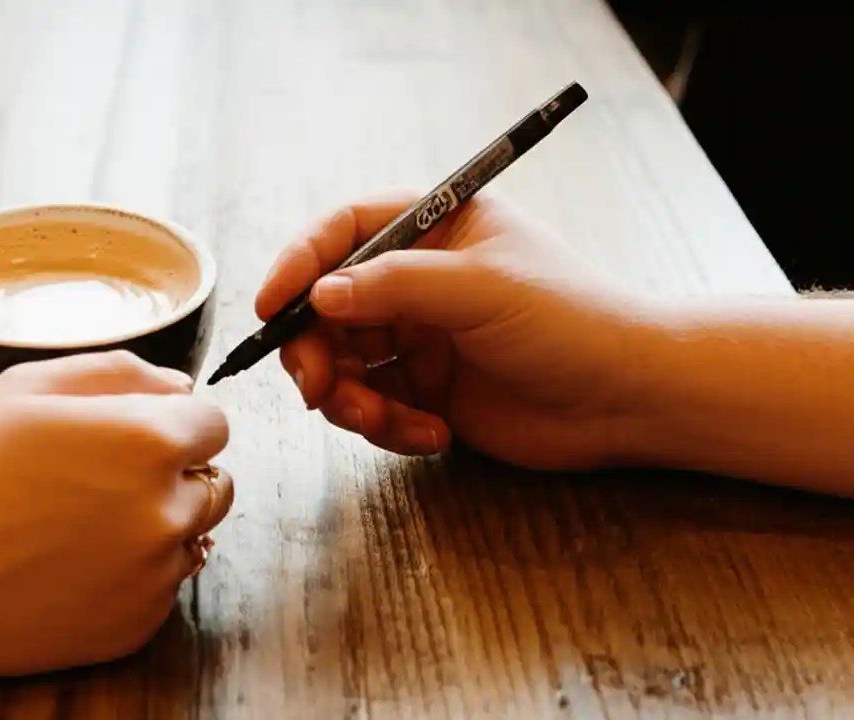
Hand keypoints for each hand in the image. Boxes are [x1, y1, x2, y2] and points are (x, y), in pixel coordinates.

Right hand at [0, 350, 232, 679]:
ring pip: (191, 536)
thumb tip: (181, 388)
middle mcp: (168, 511)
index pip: (214, 424)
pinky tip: (72, 565)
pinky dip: (133, 575)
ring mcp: (155, 576)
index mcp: (150, 441)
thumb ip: (119, 371)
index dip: (172, 423)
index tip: (128, 434)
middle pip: (213, 483)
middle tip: (100, 479)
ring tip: (81, 523)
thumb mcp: (26, 386)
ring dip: (158, 525)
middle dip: (174, 474)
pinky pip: (161, 588)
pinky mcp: (136, 626)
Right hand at [256, 192, 651, 468]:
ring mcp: (421, 337)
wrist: (631, 400)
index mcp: (435, 229)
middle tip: (318, 390)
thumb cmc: (572, 320)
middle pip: (329, 308)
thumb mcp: (480, 288)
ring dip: (350, 399)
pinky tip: (434, 434)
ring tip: (383, 421)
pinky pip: (376, 407)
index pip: (344, 232)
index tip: (270, 306)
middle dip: (316, 351)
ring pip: (344, 364)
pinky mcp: (427, 391)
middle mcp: (420, 280)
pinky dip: (389, 426)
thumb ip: (393, 286)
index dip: (300, 265)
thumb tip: (318, 295)